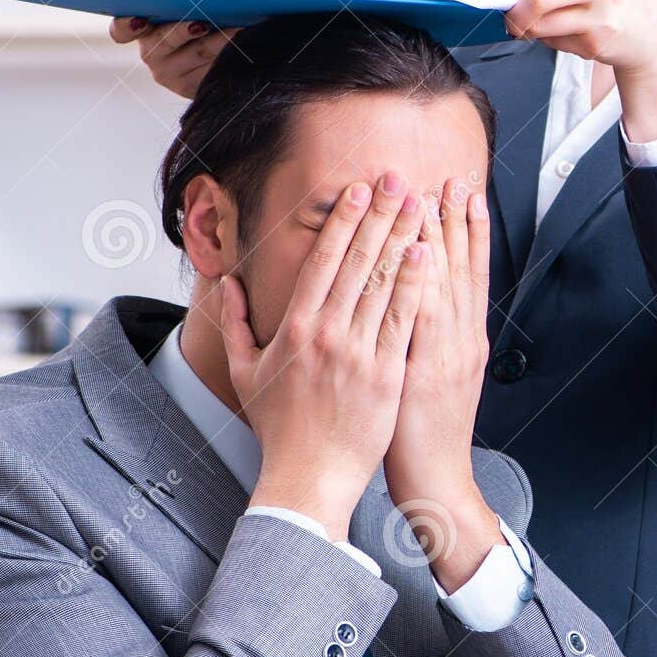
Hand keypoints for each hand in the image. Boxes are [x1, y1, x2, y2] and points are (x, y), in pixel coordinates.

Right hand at [109, 17, 236, 97]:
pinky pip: (211, 69)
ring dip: (218, 40)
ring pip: (196, 53)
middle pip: (164, 40)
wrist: (210, 53)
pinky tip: (242, 42)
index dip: (126, 25)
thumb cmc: (193, 15)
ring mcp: (168, 73)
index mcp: (138, 29)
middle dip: (184, 30)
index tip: (139, 20)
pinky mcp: (188, 86)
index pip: (121, 30)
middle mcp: (150, 52)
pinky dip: (228, 53)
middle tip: (202, 22)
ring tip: (237, 29)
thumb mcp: (181, 5)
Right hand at [225, 173, 426, 538]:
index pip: (322, 261)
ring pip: (384, 283)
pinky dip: (416, 285)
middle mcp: (327, 334)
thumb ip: (234, 325)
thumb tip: (228, 286)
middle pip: (357, 262)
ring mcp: (359, 353)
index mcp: (295, 328)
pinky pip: (404, 320)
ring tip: (420, 204)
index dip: (343, 221)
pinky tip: (428, 255)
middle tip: (397, 179)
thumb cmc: (280, 428)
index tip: (358, 190)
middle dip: (379, 215)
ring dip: (403, 238)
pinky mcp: (386, 374)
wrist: (309, 476)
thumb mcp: (245, 373)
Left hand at [383, 177, 500, 591]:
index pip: (466, 275)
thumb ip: (428, 342)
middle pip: (460, 270)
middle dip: (457, 221)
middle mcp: (461, 341)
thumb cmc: (424, 437)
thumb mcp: (434, 382)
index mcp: (463, 342)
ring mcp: (448, 355)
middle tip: (454, 175)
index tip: (462, 192)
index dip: (466, 232)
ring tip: (439, 194)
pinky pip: (425, 317)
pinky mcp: (429, 372)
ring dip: (444, 236)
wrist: (437, 482)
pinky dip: (426, 281)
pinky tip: (422, 250)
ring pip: (447, 284)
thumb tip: (416, 309)